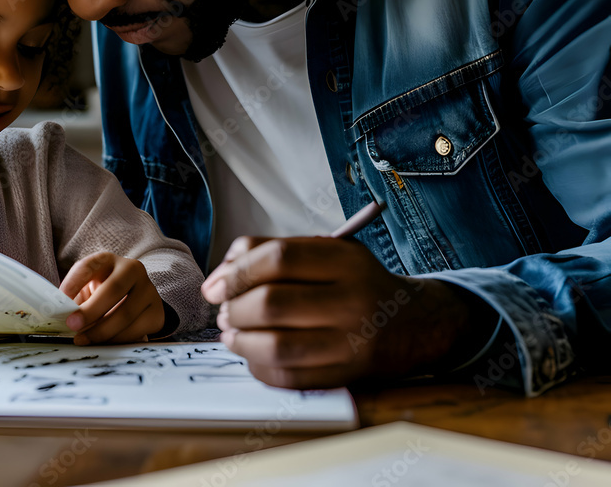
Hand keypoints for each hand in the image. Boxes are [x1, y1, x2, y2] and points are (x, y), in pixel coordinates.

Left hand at [59, 252, 165, 345]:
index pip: (89, 265)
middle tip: (72, 325)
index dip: (74, 281)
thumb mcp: (87, 288)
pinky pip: (137, 330)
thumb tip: (60, 315)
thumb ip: (74, 298)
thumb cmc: (102, 294)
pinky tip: (104, 344)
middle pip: (113, 289)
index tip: (61, 298)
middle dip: (90, 311)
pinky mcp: (156, 311)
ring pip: (125, 314)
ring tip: (83, 340)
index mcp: (108, 260)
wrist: (134, 301)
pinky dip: (117, 340)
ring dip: (101, 331)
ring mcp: (148, 289)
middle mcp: (132, 269)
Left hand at [201, 236, 487, 388]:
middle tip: (224, 311)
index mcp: (345, 260)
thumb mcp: (327, 250)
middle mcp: (353, 300)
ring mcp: (353, 343)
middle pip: (272, 303)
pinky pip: (291, 379)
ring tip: (231, 334)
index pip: (278, 259)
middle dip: (234, 308)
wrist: (416, 323)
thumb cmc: (354, 281)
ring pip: (278, 347)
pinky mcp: (349, 376)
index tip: (214, 285)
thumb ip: (274, 250)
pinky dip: (259, 368)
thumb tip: (222, 273)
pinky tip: (252, 355)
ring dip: (241, 341)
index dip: (236, 272)